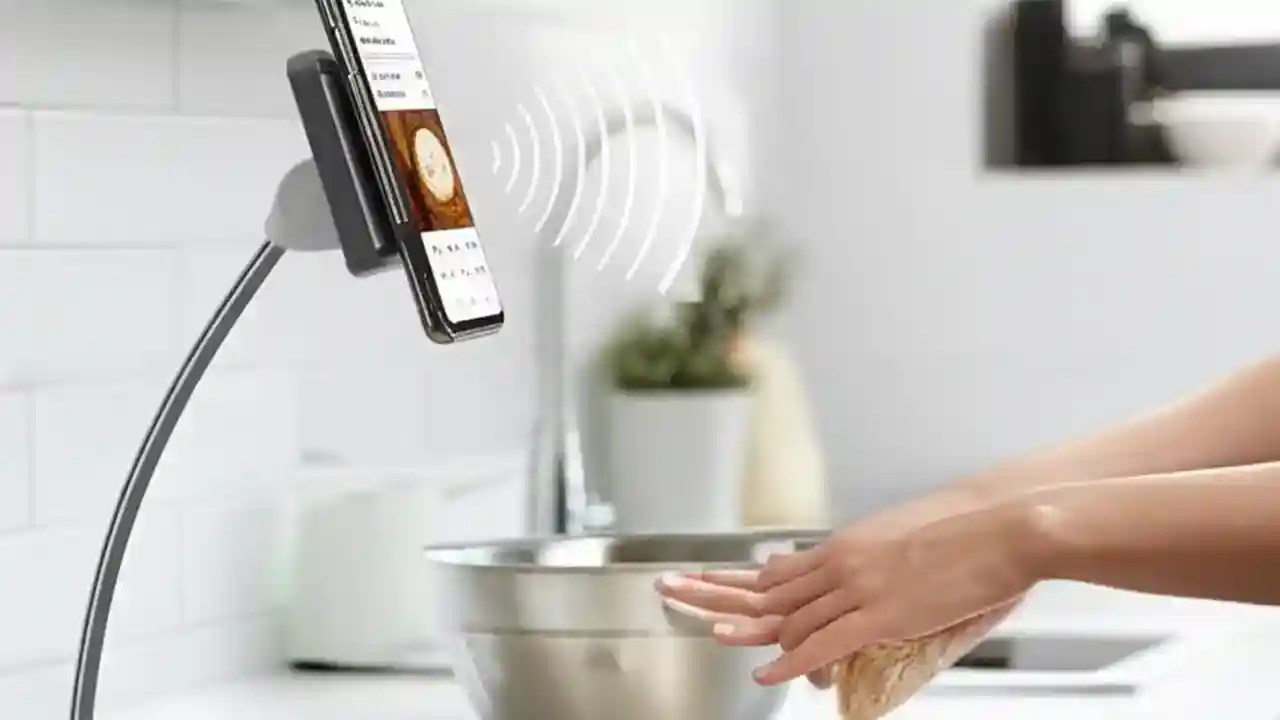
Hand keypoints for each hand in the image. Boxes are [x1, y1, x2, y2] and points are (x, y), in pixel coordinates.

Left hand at [658, 497, 1041, 685]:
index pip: (778, 570)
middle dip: (714, 592)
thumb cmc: (968, 531)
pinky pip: (824, 642)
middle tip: (670, 589)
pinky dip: (792, 662)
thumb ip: (877, 560)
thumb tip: (866, 571)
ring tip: (704, 634)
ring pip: (788, 616)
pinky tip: (768, 673)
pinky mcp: (883, 614)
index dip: (737, 582)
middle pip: (765, 588)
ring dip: (745, 632)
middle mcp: (841, 563)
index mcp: (846, 546)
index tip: (703, 580)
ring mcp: (858, 588)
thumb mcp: (908, 541)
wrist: (1005, 523)